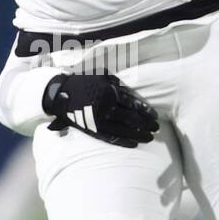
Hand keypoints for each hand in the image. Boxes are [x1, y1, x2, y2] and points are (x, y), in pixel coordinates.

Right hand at [43, 73, 157, 148]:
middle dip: (146, 124)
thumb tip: (133, 92)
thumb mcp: (101, 75)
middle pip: (131, 118)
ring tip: (150, 137)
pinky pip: (111, 137)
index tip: (154, 116)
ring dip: (139, 134)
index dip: (145, 111)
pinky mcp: (93, 129)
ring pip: (124, 129)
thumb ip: (117, 83)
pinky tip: (134, 144)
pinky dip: (123, 141)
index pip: (132, 103)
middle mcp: (106, 107)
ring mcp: (99, 120)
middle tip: (156, 128)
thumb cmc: (83, 82)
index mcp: (109, 93)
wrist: (61, 94)